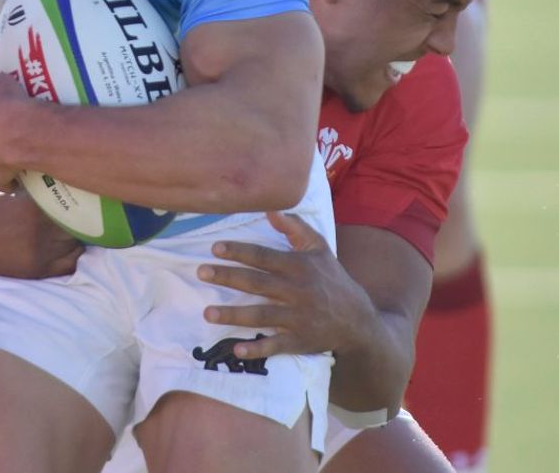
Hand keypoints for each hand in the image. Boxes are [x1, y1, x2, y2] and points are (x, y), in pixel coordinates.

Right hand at [0, 189, 82, 279]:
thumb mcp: (11, 194)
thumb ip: (38, 192)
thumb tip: (65, 183)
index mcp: (33, 207)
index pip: (71, 203)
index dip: (82, 200)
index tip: (89, 196)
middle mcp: (39, 231)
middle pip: (77, 225)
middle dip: (84, 219)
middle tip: (90, 213)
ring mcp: (39, 254)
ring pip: (76, 246)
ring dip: (80, 238)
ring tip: (83, 230)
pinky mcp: (37, 271)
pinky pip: (68, 266)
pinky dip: (73, 257)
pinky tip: (72, 248)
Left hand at [197, 210, 368, 359]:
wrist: (357, 320)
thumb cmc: (332, 279)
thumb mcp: (319, 248)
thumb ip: (295, 228)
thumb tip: (270, 210)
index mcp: (300, 267)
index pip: (264, 257)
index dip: (240, 252)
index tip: (215, 248)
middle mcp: (297, 291)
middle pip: (257, 283)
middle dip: (228, 277)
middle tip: (201, 272)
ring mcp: (298, 318)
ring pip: (262, 315)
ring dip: (234, 315)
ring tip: (207, 313)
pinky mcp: (299, 341)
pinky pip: (276, 346)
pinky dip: (257, 349)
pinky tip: (237, 350)